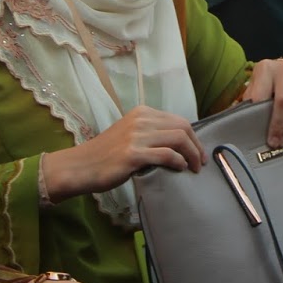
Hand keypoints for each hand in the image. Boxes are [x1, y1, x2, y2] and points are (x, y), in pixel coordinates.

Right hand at [40, 106, 204, 202]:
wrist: (82, 166)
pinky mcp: (134, 154)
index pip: (178, 120)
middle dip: (196, 146)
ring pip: (178, 139)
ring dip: (191, 155)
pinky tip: (179, 169)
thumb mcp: (130, 135)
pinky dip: (178, 162)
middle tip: (200, 163)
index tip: (198, 152)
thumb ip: (151, 133)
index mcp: (142, 113)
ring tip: (193, 168)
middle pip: (183, 127)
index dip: (193, 137)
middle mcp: (141, 120)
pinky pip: (167, 155)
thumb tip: (178, 143)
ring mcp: (137, 136)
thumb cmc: (106, 155)